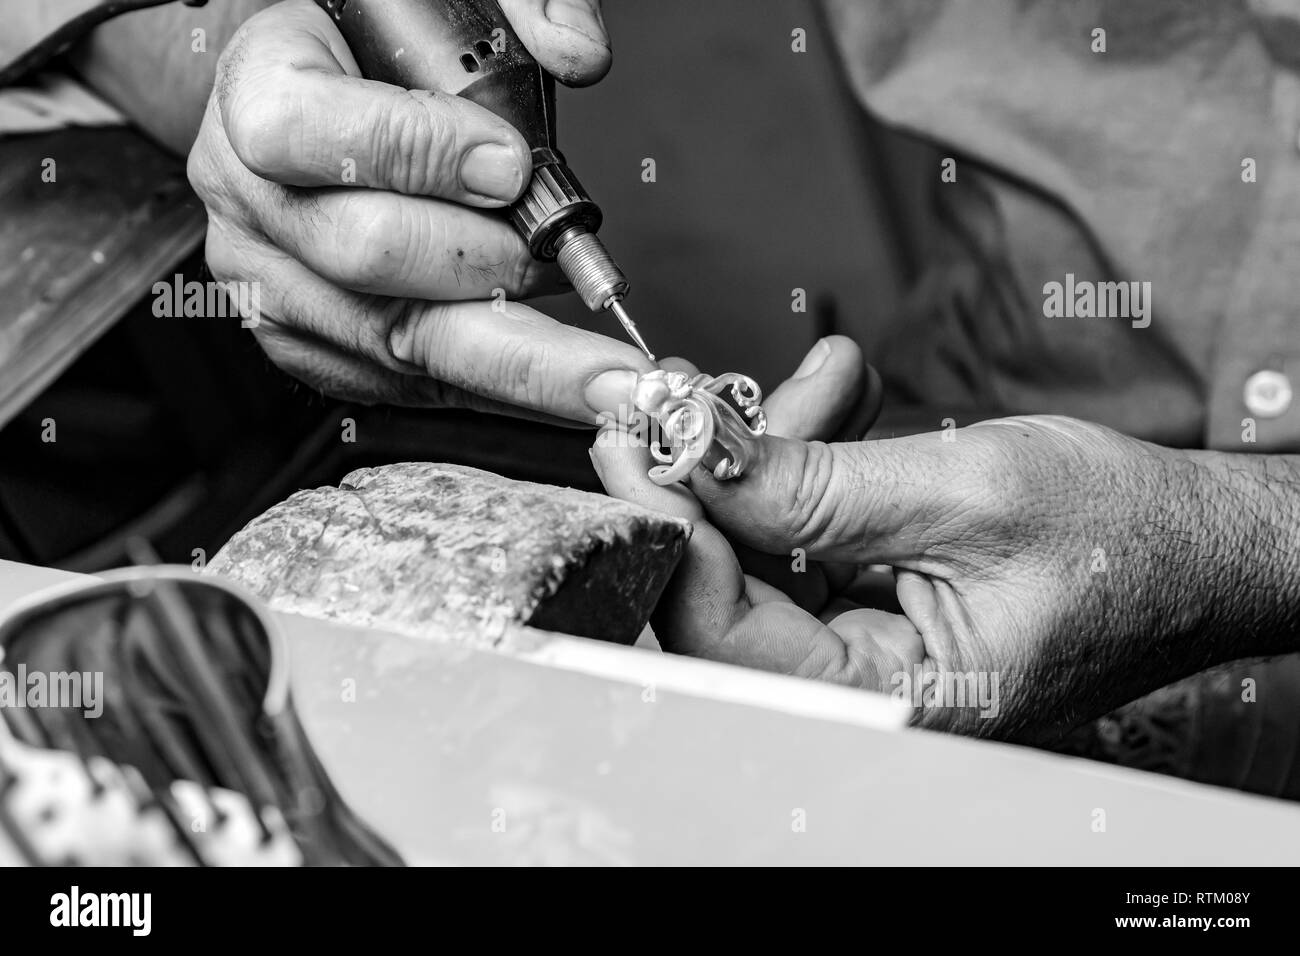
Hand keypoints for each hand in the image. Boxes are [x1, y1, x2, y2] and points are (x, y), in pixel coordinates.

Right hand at [188, 0, 648, 419]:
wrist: (306, 105)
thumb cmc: (373, 58)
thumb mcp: (438, 3)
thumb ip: (520, 6)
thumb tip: (580, 55)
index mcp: (257, 90)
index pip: (310, 132)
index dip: (420, 152)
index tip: (511, 166)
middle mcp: (248, 195)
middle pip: (363, 253)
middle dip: (490, 266)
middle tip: (573, 272)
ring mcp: (268, 281)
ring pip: (391, 336)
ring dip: (508, 347)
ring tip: (590, 359)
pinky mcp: (301, 344)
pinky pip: (399, 384)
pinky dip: (486, 390)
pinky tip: (548, 388)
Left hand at [592, 339, 1231, 740]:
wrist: (1193, 541)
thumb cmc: (1123, 539)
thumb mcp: (966, 493)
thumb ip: (819, 487)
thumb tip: (700, 462)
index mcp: (897, 705)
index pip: (726, 633)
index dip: (672, 529)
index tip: (634, 442)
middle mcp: (868, 693)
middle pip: (729, 592)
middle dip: (719, 481)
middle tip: (696, 398)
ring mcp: (865, 650)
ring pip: (762, 553)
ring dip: (776, 456)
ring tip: (823, 382)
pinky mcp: (870, 605)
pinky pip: (804, 537)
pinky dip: (812, 465)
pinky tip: (838, 402)